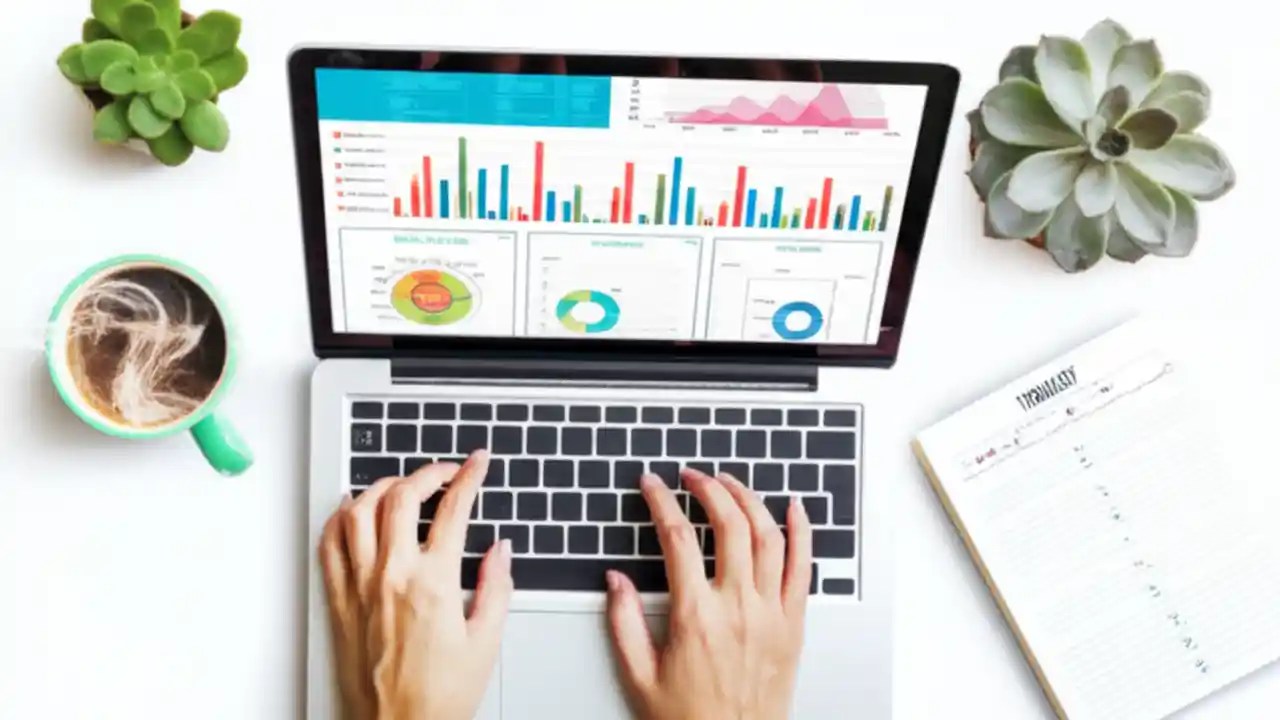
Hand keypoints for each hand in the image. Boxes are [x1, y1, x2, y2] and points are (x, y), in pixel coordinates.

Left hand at [318, 451, 512, 719]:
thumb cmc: (441, 696)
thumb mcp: (486, 641)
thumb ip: (496, 587)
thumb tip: (500, 550)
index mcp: (434, 583)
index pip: (454, 509)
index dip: (469, 476)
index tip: (477, 463)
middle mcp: (392, 577)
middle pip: (402, 497)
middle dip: (428, 472)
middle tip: (445, 471)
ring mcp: (360, 586)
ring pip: (359, 511)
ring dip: (382, 487)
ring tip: (400, 485)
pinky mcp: (339, 601)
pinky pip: (329, 545)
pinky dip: (340, 518)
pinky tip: (354, 512)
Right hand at [606, 469, 812, 719]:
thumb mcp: (639, 676)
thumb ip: (623, 623)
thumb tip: (616, 581)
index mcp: (696, 617)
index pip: (677, 538)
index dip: (661, 501)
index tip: (652, 485)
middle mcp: (737, 607)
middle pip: (728, 524)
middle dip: (707, 487)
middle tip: (691, 475)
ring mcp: (771, 613)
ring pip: (767, 536)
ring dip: (748, 499)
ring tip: (729, 482)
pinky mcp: (793, 623)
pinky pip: (803, 566)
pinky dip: (801, 531)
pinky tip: (793, 508)